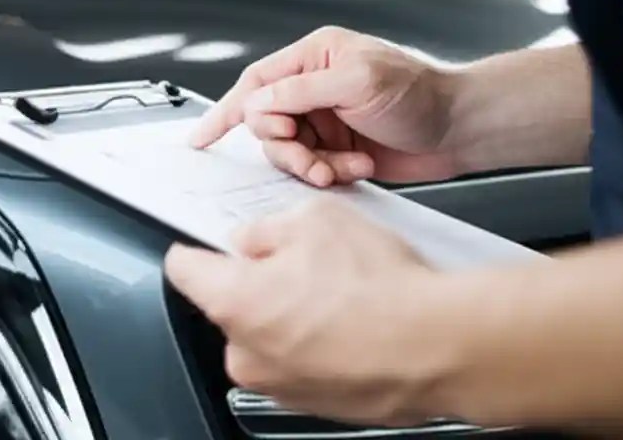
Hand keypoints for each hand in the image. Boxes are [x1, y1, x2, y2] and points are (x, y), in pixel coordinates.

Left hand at [165, 198, 450, 425]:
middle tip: (306, 263)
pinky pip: (302, 363)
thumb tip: (253, 240)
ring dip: (293, 316)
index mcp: (232, 302)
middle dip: (260, 283)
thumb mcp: (315, 218)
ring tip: (342, 295)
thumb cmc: (381, 286)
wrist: (440, 346)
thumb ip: (266, 228)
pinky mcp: (312, 404)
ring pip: (269, 337)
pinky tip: (356, 323)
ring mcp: (279, 386)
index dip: (197, 248)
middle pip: (231, 306)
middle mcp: (246, 353)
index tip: (207, 243)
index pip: (183, 269)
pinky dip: (320, 344)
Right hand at [189, 27, 460, 185]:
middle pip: (267, 124)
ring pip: (288, 151)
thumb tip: (256, 104)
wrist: (461, 129)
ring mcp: (326, 120)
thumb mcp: (356, 81)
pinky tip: (358, 166)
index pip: (256, 83)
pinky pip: (313, 168)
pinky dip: (332, 173)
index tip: (202, 138)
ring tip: (338, 168)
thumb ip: (300, 91)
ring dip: (309, 165)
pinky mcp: (338, 149)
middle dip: (285, 147)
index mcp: (313, 57)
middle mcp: (314, 87)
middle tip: (310, 160)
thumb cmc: (421, 93)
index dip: (226, 111)